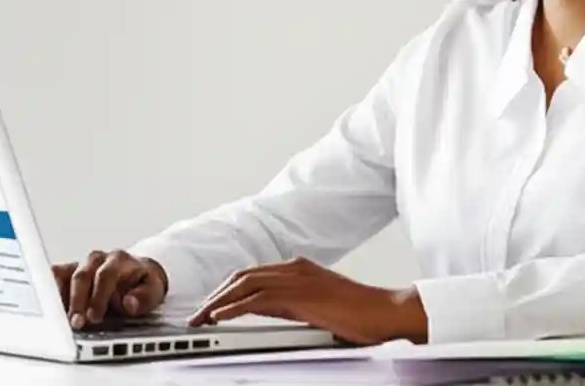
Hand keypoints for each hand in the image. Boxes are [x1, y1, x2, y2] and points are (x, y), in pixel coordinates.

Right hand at [52, 249, 168, 329]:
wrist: (136, 274)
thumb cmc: (142, 284)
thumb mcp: (153, 291)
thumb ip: (143, 298)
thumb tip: (129, 303)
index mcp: (119, 260)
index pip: (106, 275)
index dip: (99, 296)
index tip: (94, 316)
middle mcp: (98, 259)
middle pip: (82, 276)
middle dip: (78, 301)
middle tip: (77, 323)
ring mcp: (82, 264)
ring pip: (65, 276)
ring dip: (61, 298)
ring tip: (60, 319)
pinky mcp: (70, 271)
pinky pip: (56, 275)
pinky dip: (51, 290)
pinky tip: (50, 306)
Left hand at [187, 256, 427, 344]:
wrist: (385, 312)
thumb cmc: (359, 313)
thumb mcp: (316, 305)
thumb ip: (289, 302)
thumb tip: (261, 309)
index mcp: (298, 267)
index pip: (252, 273)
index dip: (228, 288)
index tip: (212, 303)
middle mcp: (293, 267)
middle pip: (242, 275)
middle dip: (217, 294)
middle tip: (199, 312)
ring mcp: (296, 278)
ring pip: (244, 284)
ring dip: (218, 301)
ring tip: (202, 317)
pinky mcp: (298, 295)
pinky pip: (255, 300)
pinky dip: (233, 307)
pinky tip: (220, 317)